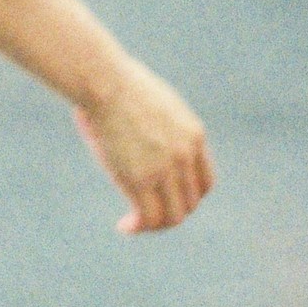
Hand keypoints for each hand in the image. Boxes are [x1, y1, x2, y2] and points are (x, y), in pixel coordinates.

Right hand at [74, 61, 213, 235]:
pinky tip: (124, 226)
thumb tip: (136, 126)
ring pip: (173, 216)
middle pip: (190, 202)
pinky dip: (138, 227)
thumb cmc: (115, 81)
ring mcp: (166, 168)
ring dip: (155, 225)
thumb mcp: (150, 99)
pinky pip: (149, 217)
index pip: (203, 182)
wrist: (103, 79)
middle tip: (144, 213)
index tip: (164, 198)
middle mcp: (186, 154)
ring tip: (135, 224)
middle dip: (169, 212)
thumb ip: (156, 121)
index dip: (186, 197)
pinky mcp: (141, 178)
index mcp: (193, 134)